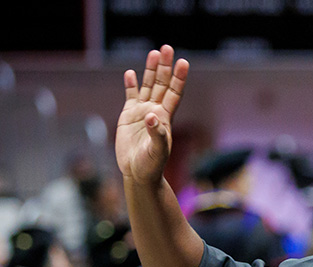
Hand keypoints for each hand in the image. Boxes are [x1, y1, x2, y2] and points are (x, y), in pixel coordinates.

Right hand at [116, 45, 188, 185]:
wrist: (138, 173)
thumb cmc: (152, 165)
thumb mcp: (157, 150)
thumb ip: (157, 134)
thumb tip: (152, 117)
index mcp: (166, 117)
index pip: (175, 93)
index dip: (179, 78)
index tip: (183, 62)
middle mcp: (156, 111)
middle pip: (162, 84)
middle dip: (165, 67)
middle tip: (167, 48)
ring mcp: (142, 112)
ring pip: (148, 86)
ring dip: (151, 70)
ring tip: (154, 53)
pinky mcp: (129, 116)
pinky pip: (130, 96)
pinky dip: (131, 84)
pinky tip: (130, 73)